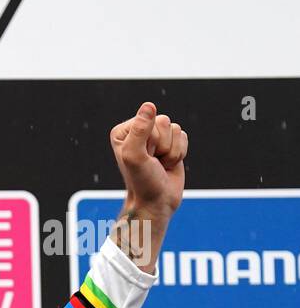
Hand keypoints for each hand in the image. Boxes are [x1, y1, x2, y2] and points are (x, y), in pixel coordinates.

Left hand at [108, 102, 188, 272]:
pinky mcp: (169, 144)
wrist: (156, 201)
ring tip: (160, 164)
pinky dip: (180, 152)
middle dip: (163, 145)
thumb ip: (139, 130)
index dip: (151, 140)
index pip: (149, 119)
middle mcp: (137, 131)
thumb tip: (149, 106)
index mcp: (123, 131)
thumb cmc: (142, 181)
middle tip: (152, 162)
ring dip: (172, 151)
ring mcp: (154, 138)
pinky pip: (184, 136)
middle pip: (164, 122)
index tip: (143, 157)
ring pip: (176, 129)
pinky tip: (168, 164)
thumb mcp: (135, 156)